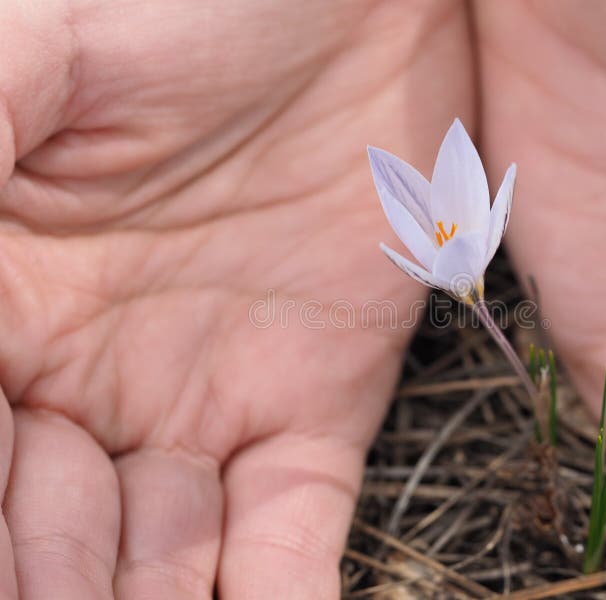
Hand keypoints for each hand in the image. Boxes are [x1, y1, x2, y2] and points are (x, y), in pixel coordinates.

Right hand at [0, 1, 470, 597]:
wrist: (360, 0)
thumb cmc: (184, 0)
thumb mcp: (31, 57)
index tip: (17, 566)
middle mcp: (90, 378)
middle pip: (50, 541)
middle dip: (55, 588)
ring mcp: (208, 401)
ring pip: (166, 565)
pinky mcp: (317, 405)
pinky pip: (290, 531)